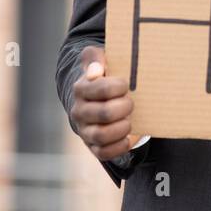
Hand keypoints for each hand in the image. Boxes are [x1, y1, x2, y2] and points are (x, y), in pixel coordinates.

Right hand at [70, 46, 140, 161]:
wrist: (93, 100)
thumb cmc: (103, 77)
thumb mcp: (99, 60)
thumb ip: (95, 57)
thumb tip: (96, 70)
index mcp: (81, 88)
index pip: (101, 88)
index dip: (120, 87)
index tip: (126, 85)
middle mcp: (79, 111)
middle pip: (105, 113)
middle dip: (125, 107)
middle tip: (131, 103)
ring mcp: (84, 130)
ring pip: (102, 135)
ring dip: (122, 128)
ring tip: (129, 120)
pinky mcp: (92, 146)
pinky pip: (104, 153)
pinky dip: (120, 146)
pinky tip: (128, 137)